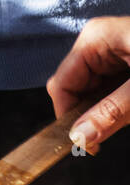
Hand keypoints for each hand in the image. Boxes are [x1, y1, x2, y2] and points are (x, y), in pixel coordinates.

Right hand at [46, 17, 129, 152]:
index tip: (84, 145)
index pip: (61, 84)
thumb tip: (79, 138)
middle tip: (115, 131)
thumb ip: (112, 112)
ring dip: (110, 107)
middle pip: (77, 87)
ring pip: (95, 88)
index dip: (68, 116)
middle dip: (93, 112)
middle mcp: (97, 41)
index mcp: (94, 39)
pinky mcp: (125, 55)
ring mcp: (111, 48)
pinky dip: (120, 99)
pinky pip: (110, 84)